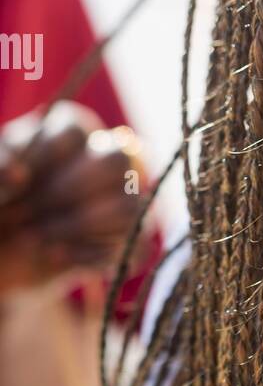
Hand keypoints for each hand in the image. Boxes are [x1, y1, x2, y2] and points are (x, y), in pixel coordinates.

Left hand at [0, 102, 145, 294]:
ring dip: (78, 224)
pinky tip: (51, 254)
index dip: (46, 154)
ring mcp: (118, 201)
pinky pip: (127, 246)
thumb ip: (0, 167)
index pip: (76, 131)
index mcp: (68, 134)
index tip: (17, 180)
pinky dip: (87, 252)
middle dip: (69, 190)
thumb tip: (17, 175)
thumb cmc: (3, 202)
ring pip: (127, 205)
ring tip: (35, 238)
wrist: (4, 251)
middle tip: (26, 214)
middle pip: (117, 160)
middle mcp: (103, 161)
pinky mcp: (122, 240)